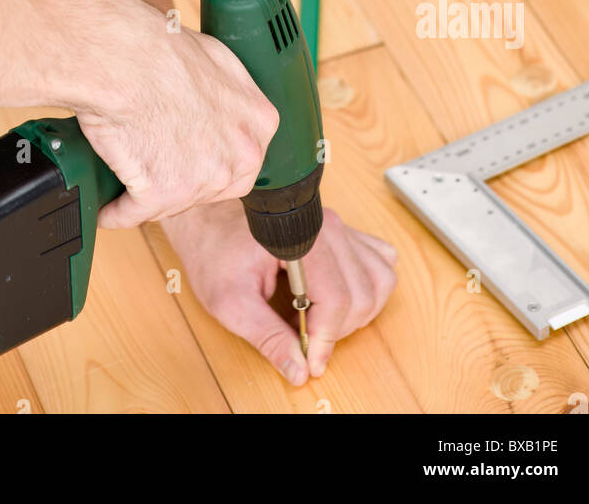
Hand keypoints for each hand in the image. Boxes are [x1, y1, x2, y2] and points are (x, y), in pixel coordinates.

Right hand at [74, 0, 278, 228]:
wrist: (123, 58)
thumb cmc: (161, 49)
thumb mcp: (216, 59)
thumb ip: (229, 93)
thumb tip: (217, 102)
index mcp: (259, 122)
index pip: (241, 157)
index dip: (210, 155)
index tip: (189, 154)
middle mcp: (241, 155)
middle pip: (212, 184)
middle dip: (184, 180)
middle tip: (157, 164)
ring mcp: (204, 179)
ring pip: (173, 202)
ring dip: (149, 195)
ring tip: (126, 178)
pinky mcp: (162, 195)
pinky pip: (132, 213)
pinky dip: (114, 211)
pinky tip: (106, 205)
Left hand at [160, 199, 397, 383]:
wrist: (208, 218)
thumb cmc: (214, 250)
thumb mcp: (230, 302)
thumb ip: (266, 338)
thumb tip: (298, 371)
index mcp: (300, 237)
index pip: (337, 298)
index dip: (324, 339)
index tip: (309, 361)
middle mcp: (327, 226)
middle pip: (362, 294)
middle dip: (338, 329)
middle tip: (306, 342)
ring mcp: (339, 226)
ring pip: (380, 279)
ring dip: (359, 312)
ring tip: (322, 322)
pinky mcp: (344, 233)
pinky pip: (380, 262)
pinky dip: (370, 289)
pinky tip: (340, 300)